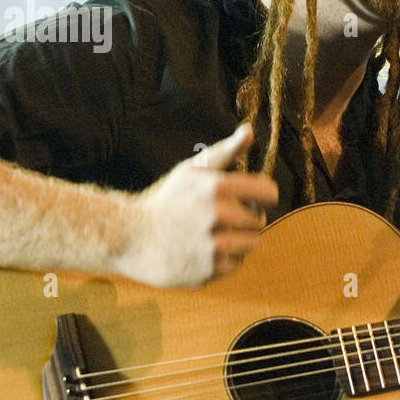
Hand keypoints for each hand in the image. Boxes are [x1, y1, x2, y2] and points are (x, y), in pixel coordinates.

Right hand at [114, 124, 278, 286]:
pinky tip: (204, 250)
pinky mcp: (209, 270)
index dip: (264, 195)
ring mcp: (213, 244)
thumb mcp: (192, 170)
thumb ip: (225, 152)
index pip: (268, 192)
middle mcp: (217, 215)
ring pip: (251, 243)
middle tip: (220, 218)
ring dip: (239, 239)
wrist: (131, 238)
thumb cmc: (168, 200)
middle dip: (246, 218)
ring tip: (213, 234)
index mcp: (216, 187)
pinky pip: (237, 263)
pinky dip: (226, 258)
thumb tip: (248, 130)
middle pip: (260, 220)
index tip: (253, 198)